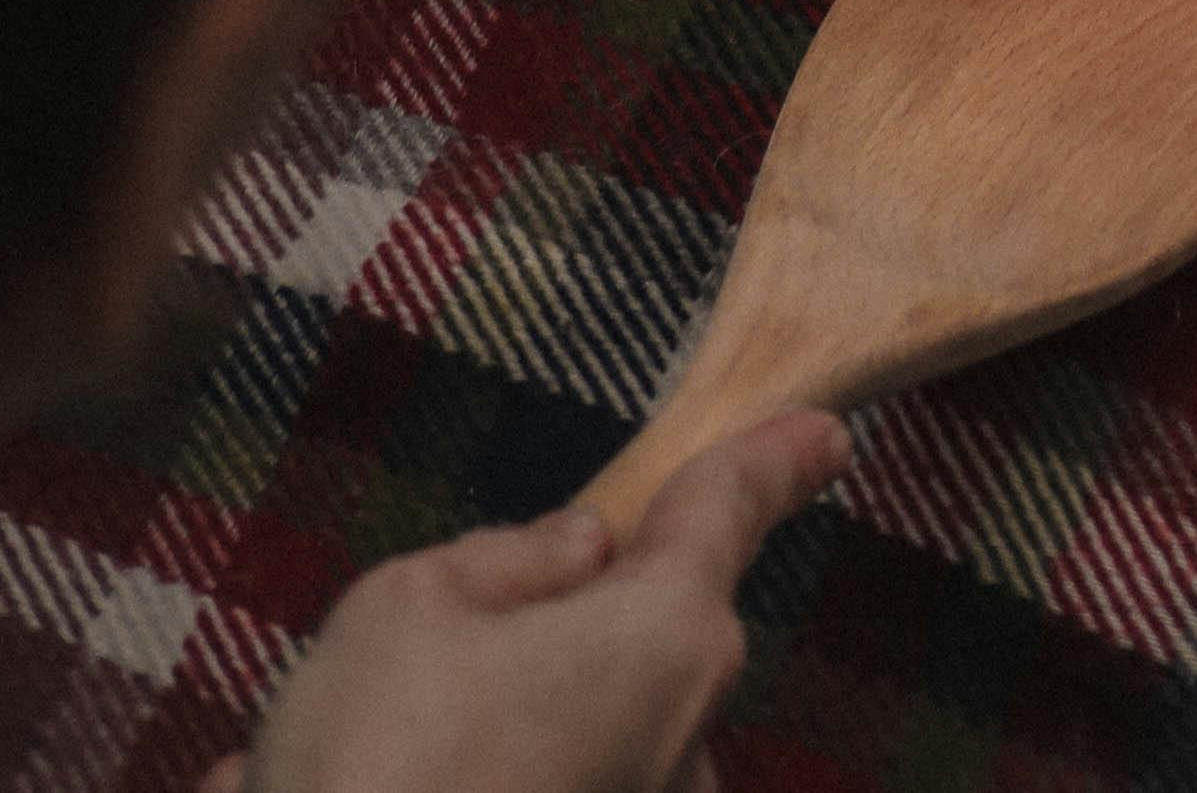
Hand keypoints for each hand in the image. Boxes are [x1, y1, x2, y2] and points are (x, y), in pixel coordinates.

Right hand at [207, 412, 848, 792]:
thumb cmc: (372, 764)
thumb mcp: (408, 606)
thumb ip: (509, 560)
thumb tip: (579, 547)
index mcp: (660, 637)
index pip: (729, 512)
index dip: (773, 461)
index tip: (824, 437)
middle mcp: (683, 736)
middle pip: (660, 630)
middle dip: (583, 615)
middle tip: (456, 638)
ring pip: (614, 722)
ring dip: (537, 714)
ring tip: (402, 741)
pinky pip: (586, 781)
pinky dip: (522, 770)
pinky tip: (419, 780)